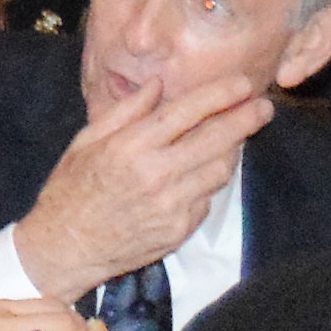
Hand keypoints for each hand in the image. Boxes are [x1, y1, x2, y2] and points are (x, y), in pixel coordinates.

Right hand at [9, 62, 271, 298]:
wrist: (66, 246)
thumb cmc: (71, 189)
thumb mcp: (86, 140)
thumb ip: (125, 111)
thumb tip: (157, 85)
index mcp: (130, 147)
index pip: (186, 112)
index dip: (220, 94)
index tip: (243, 83)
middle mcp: (156, 175)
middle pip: (216, 140)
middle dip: (246, 118)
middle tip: (263, 107)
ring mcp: (172, 205)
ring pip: (220, 171)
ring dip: (233, 150)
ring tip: (237, 136)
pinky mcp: (179, 229)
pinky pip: (207, 199)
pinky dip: (210, 181)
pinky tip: (205, 172)